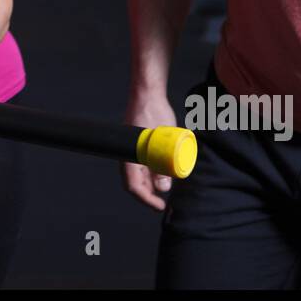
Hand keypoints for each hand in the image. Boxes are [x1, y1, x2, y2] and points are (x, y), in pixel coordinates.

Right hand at [121, 87, 178, 211]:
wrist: (149, 94)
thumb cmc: (152, 112)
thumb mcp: (160, 139)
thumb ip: (161, 164)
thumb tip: (164, 188)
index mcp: (129, 155)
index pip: (133, 186)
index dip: (146, 199)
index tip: (160, 206)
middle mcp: (130, 156)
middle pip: (138, 184)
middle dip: (151, 195)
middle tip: (167, 202)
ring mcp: (136, 151)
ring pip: (144, 176)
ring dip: (155, 184)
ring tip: (171, 185)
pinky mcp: (143, 146)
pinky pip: (149, 165)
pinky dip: (158, 172)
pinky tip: (169, 172)